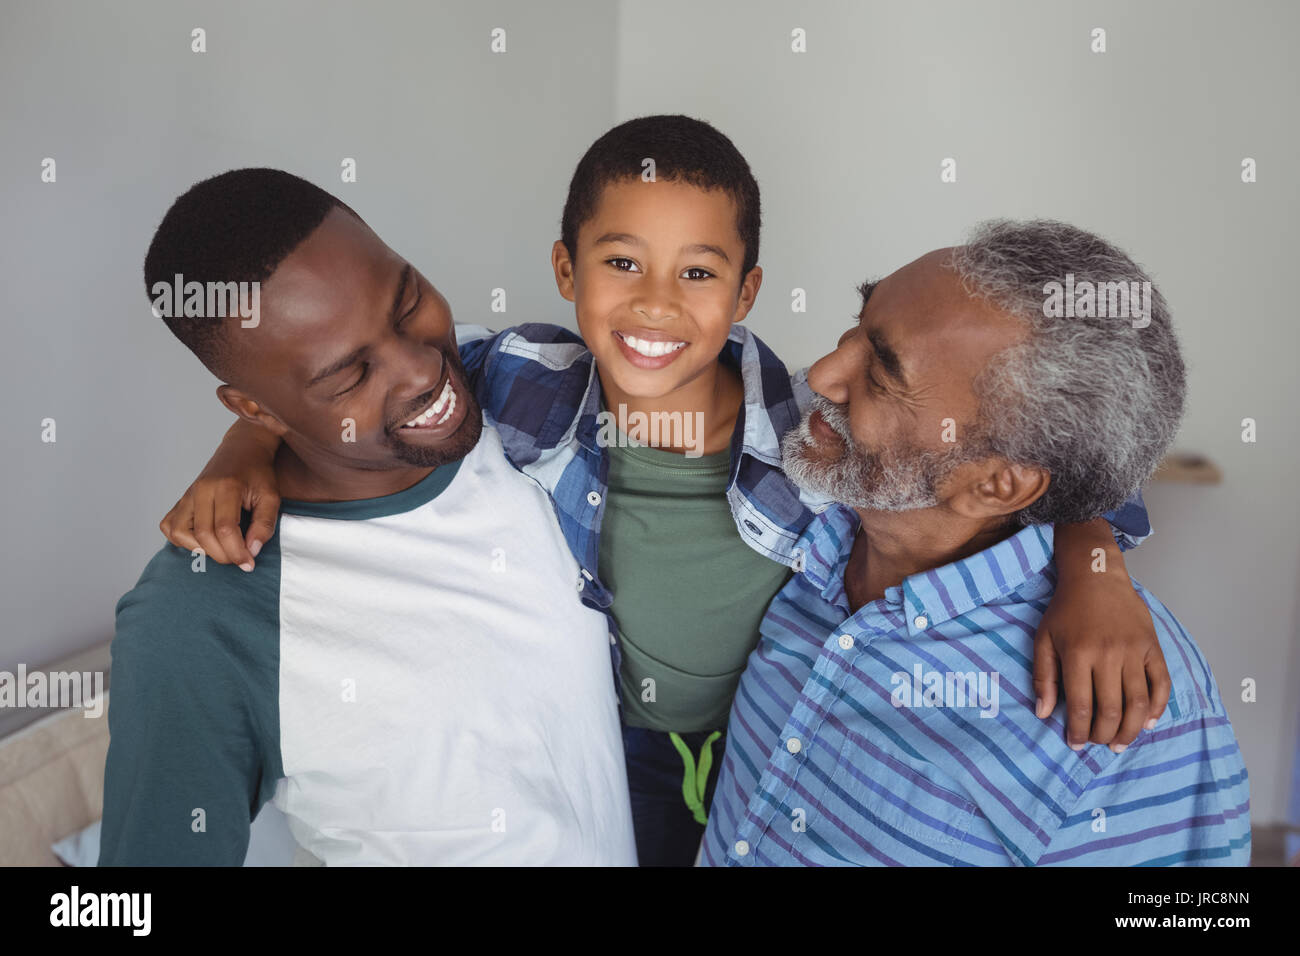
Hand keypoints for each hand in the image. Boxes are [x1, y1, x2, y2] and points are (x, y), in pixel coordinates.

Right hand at [158, 422, 281, 569]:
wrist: (243, 448)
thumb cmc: (258, 472)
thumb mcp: (271, 496)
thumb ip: (264, 524)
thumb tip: (252, 550)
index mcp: (226, 487)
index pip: (225, 529)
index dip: (237, 552)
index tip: (249, 563)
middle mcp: (202, 490)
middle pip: (203, 534)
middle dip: (223, 555)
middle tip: (240, 559)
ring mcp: (188, 494)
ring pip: (179, 531)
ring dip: (200, 549)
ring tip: (221, 549)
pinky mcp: (182, 499)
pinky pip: (170, 525)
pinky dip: (181, 539)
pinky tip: (202, 541)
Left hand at [1032, 572, 1170, 751]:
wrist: (1096, 577)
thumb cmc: (1066, 610)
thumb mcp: (1043, 639)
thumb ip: (1043, 677)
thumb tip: (1043, 713)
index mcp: (1078, 654)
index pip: (1080, 706)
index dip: (1078, 731)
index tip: (1075, 744)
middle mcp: (1108, 654)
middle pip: (1111, 710)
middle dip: (1104, 735)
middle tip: (1098, 744)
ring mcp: (1134, 651)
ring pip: (1138, 703)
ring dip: (1130, 730)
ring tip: (1120, 743)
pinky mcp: (1152, 647)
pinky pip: (1161, 684)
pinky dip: (1157, 708)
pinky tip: (1147, 723)